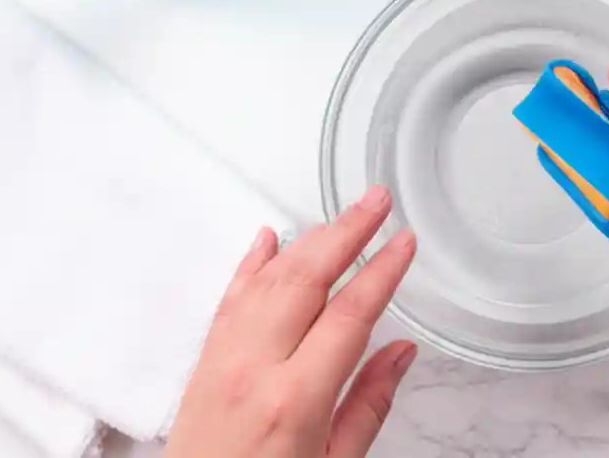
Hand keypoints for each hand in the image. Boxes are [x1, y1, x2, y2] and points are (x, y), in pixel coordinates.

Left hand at [166, 186, 415, 457]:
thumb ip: (368, 406)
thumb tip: (401, 352)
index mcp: (294, 400)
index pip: (348, 315)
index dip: (382, 273)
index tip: (404, 243)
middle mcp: (252, 370)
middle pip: (305, 280)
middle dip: (346, 233)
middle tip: (376, 201)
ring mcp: (221, 362)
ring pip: (267, 280)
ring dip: (308, 239)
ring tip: (342, 215)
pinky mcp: (203, 363)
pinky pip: (229, 299)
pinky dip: (252, 264)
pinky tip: (269, 239)